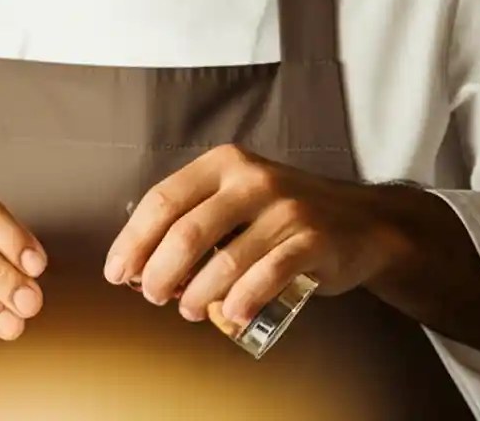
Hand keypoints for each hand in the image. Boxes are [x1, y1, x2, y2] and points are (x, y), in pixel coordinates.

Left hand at [103, 144, 409, 327]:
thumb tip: (137, 263)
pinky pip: (267, 276)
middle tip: (152, 296)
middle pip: (186, 232)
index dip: (133, 240)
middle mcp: (252, 179)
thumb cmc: (281, 215)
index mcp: (223, 164)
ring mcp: (286, 209)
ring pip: (224, 260)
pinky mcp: (314, 240)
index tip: (117, 272)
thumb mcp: (236, 197)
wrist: (362, 221)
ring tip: (188, 310)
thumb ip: (192, 217)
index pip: (161, 200)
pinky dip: (243, 301)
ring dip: (197, 295)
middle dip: (159, 272)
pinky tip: (232, 315)